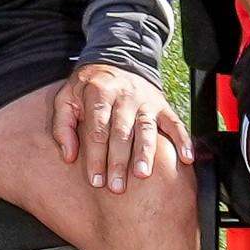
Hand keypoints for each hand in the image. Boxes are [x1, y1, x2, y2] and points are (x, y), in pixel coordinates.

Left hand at [47, 55, 189, 196]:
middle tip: (117, 187)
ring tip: (143, 175)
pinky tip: (186, 158)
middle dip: (118, 161)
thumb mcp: (66, 99)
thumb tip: (69, 156)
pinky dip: (183, 140)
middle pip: (121, 132)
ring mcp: (145, 101)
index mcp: (98, 94)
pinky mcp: (162, 105)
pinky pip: (174, 122)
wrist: (114, 62)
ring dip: (146, 153)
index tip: (95, 180)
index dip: (96, 156)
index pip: (97, 130)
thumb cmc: (87, 88)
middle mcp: (124, 96)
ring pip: (147, 128)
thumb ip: (63, 126)